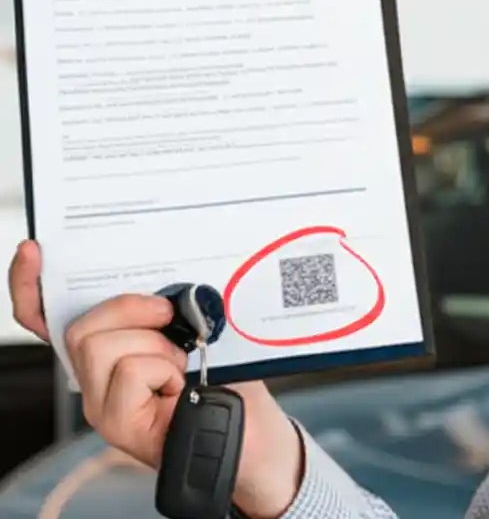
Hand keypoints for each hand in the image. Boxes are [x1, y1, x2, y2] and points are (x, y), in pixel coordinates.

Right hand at [9, 240, 305, 517]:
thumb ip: (173, 311)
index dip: (30, 286)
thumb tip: (170, 289)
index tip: (33, 251)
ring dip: (155, 346)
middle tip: (171, 323)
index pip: (50, 320)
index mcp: (109, 352)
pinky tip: (179, 388)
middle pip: (81, 329)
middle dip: (130, 310)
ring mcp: (102, 405)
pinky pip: (130, 371)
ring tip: (180, 368)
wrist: (255, 439)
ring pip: (101, 347)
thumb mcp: (200, 334)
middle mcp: (95, 380)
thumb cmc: (227, 384)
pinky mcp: (117, 424)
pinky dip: (163, 370)